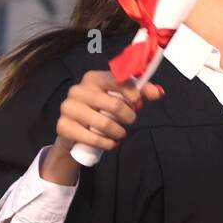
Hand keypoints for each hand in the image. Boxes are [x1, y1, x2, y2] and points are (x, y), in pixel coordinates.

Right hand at [41, 70, 163, 184]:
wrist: (73, 133)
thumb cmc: (99, 111)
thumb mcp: (118, 99)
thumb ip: (139, 93)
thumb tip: (159, 92)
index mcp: (92, 78)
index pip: (118, 80)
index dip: (134, 94)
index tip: (138, 104)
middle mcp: (78, 90)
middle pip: (114, 104)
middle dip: (128, 116)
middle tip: (130, 121)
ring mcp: (68, 108)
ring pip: (105, 123)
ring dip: (119, 132)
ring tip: (121, 134)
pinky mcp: (64, 126)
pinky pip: (93, 138)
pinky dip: (107, 143)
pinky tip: (111, 143)